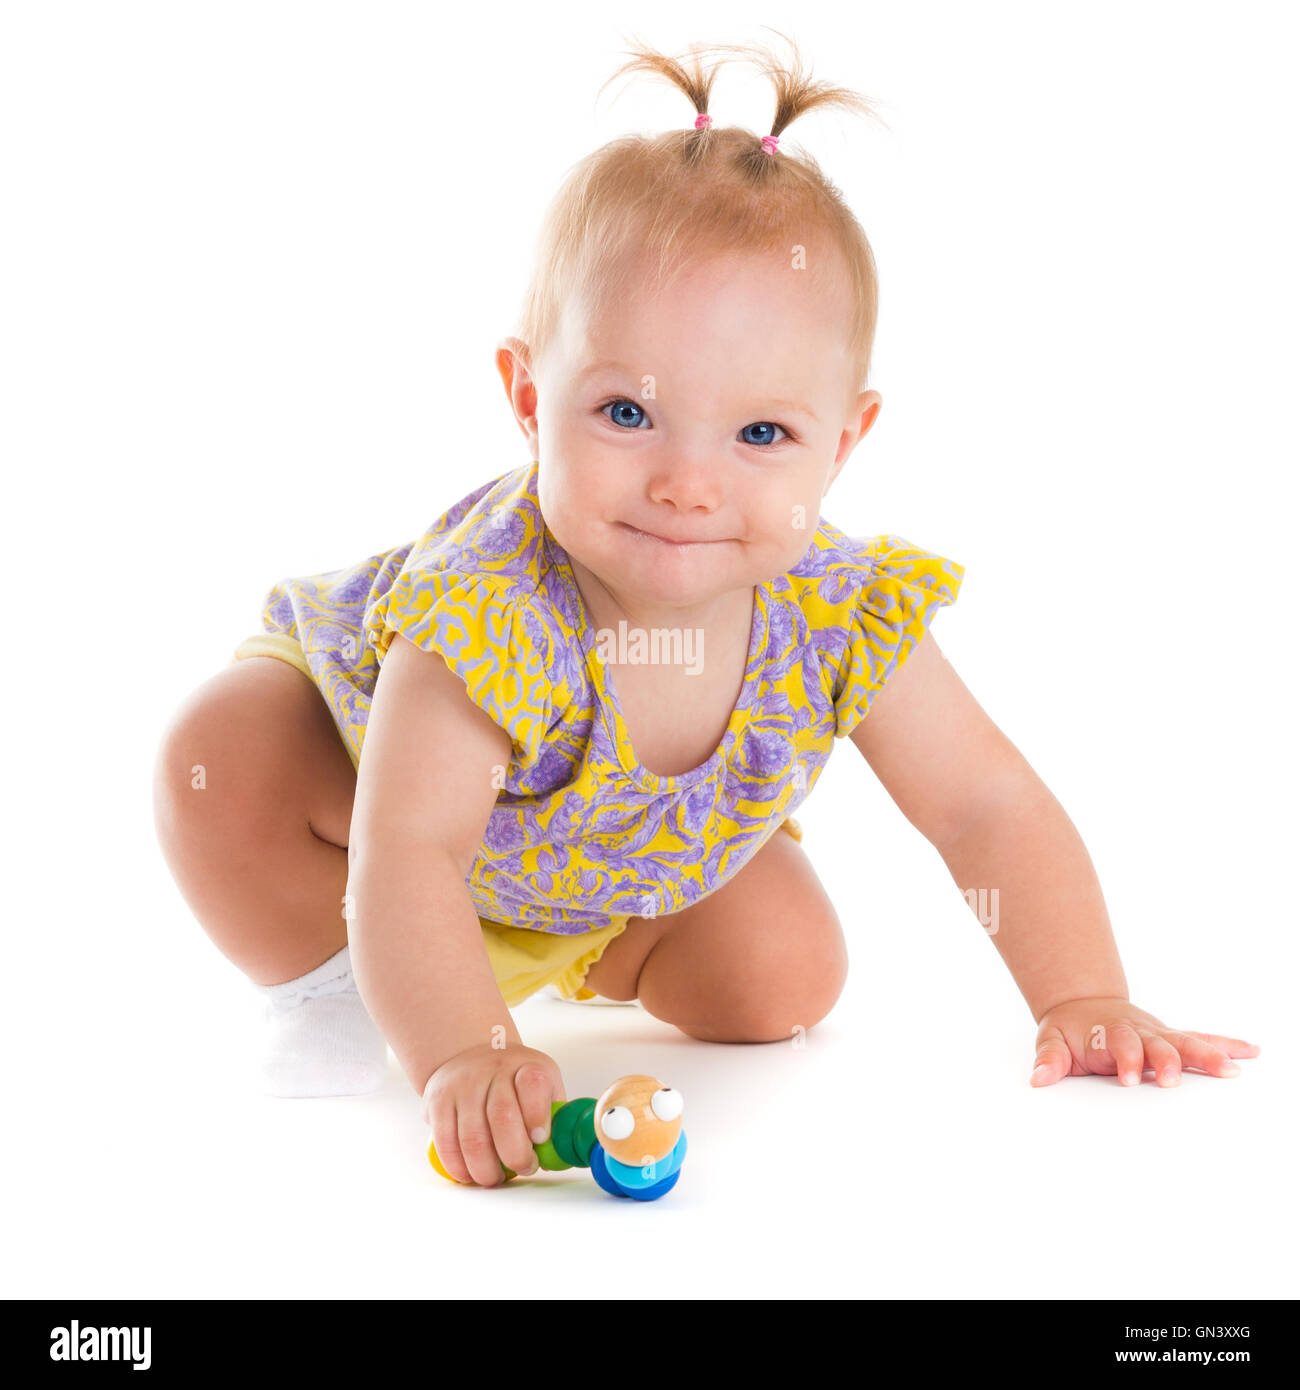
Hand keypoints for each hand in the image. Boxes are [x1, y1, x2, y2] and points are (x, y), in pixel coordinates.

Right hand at [422, 1043, 565, 1186]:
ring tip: (495, 1177)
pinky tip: (470, 1174)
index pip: (533, 1084)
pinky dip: (458, 1168)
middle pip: (502, 1117)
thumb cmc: (515, 1081)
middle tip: (523, 1168)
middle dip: (515, 1156)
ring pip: (472, 1137)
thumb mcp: (544, 1084)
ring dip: (486, 1169)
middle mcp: (493, 1070)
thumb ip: (553, 1118)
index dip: (538, 1116)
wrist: (472, 1055)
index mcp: (527, 1065)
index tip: (540, 1140)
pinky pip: (445, 1143)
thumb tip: (556, 1159)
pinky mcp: (438, 1101)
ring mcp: (463, 1085)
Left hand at [1030, 997, 1259, 1087]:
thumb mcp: (1051, 1040)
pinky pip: (1200, 1039)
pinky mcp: (1171, 1038)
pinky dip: (1225, 1044)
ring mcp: (1158, 1034)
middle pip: (1157, 1044)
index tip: (1128, 1080)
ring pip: (1185, 1042)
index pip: (1120, 1044)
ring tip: (1230, 1070)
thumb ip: (1048, 1059)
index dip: (1126, 1060)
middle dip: (1167, 1061)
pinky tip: (1251, 1052)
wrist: (1084, 1002)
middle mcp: (1139, 1031)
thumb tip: (1038, 1079)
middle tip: (1173, 1080)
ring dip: (1207, 1055)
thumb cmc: (1070, 1029)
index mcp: (1109, 1033)